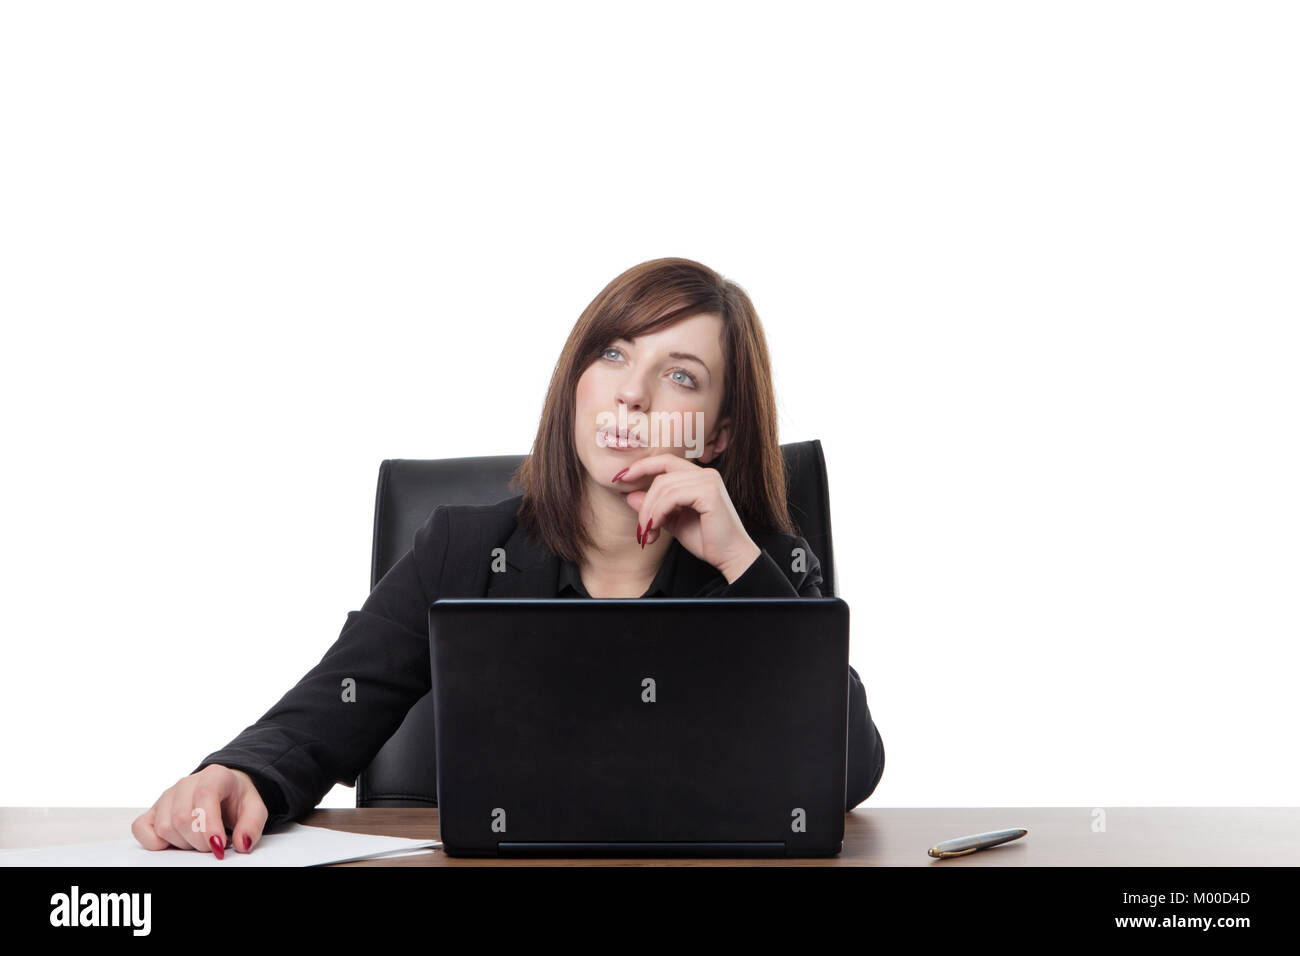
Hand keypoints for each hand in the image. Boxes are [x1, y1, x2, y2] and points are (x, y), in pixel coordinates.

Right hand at [132, 764, 268, 856]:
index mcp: (214, 776)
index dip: (209, 825)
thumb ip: (252, 825)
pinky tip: (174, 842)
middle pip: (182, 818)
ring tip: (199, 840)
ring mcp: (167, 796)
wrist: (224, 790)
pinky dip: (154, 842)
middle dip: (200, 841)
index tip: (218, 846)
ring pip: (164, 827)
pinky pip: (141, 828)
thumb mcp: (255, 809)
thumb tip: (243, 844)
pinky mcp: (152, 810)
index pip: (205, 796)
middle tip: (214, 845)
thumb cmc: (236, 800)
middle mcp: (186, 783)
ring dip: (183, 844)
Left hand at [613, 453, 761, 582]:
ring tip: (649, 533)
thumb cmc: (705, 539)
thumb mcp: (672, 521)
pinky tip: (658, 528)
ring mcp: (708, 481)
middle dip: (644, 501)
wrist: (729, 556)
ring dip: (650, 512)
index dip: (641, 466)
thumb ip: (653, 506)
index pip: (664, 461)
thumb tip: (629, 494)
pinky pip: (672, 497)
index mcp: (698, 476)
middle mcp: (705, 473)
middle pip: (661, 475)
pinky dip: (659, 512)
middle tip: (640, 528)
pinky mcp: (709, 493)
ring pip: (664, 487)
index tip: (620, 478)